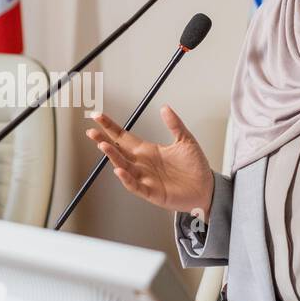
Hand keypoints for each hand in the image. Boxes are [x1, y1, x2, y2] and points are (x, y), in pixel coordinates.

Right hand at [85, 106, 213, 215]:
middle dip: (104, 140)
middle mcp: (142, 164)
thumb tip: (165, 108)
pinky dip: (126, 179)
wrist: (207, 187)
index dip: (110, 127)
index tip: (98, 116)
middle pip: (118, 151)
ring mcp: (145, 178)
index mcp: (147, 151)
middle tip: (92, 132)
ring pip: (123, 166)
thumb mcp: (186, 140)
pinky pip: (135, 185)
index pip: (124, 137)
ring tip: (104, 145)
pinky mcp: (152, 192)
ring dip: (113, 156)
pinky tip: (119, 170)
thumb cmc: (195, 167)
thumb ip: (174, 124)